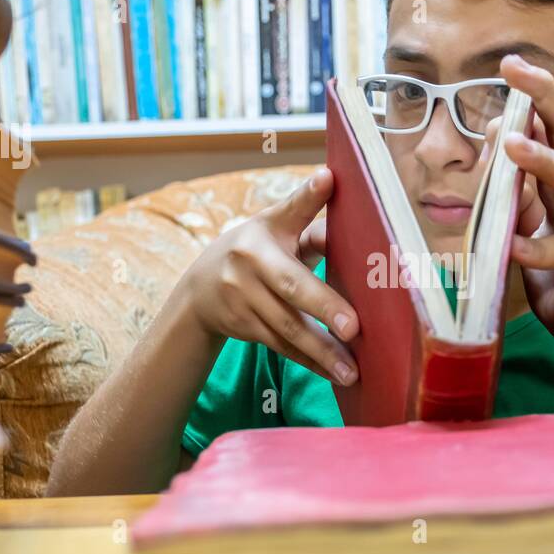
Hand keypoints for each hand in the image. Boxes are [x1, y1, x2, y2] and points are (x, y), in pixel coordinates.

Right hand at [184, 167, 359, 384]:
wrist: (200, 290)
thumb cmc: (256, 251)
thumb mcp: (274, 227)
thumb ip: (307, 215)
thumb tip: (338, 189)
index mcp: (263, 231)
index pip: (290, 210)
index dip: (308, 195)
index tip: (327, 178)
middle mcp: (249, 263)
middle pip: (291, 286)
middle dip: (324, 307)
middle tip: (354, 328)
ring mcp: (242, 298)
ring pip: (288, 326)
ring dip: (321, 351)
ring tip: (352, 371)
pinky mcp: (243, 327)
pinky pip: (281, 346)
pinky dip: (309, 362)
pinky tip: (334, 375)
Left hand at [498, 54, 553, 374]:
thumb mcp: (531, 237)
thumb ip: (518, 200)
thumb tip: (497, 147)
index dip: (536, 96)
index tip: (509, 64)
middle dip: (545, 100)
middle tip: (516, 71)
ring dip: (543, 162)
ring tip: (511, 144)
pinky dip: (538, 248)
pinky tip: (513, 247)